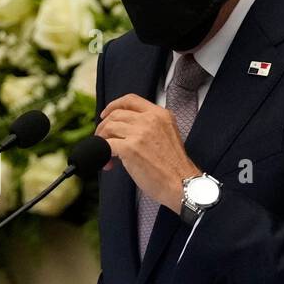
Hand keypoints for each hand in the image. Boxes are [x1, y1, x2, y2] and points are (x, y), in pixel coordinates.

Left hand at [95, 93, 199, 212]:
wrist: (181, 183)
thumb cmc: (173, 167)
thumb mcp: (167, 135)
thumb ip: (149, 126)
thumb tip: (123, 129)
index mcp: (160, 114)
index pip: (130, 100)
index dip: (113, 105)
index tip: (105, 115)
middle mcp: (150, 120)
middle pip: (116, 114)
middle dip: (104, 127)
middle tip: (102, 140)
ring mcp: (139, 133)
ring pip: (109, 127)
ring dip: (102, 140)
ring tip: (107, 155)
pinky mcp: (130, 148)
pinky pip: (106, 145)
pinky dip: (103, 154)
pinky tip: (109, 163)